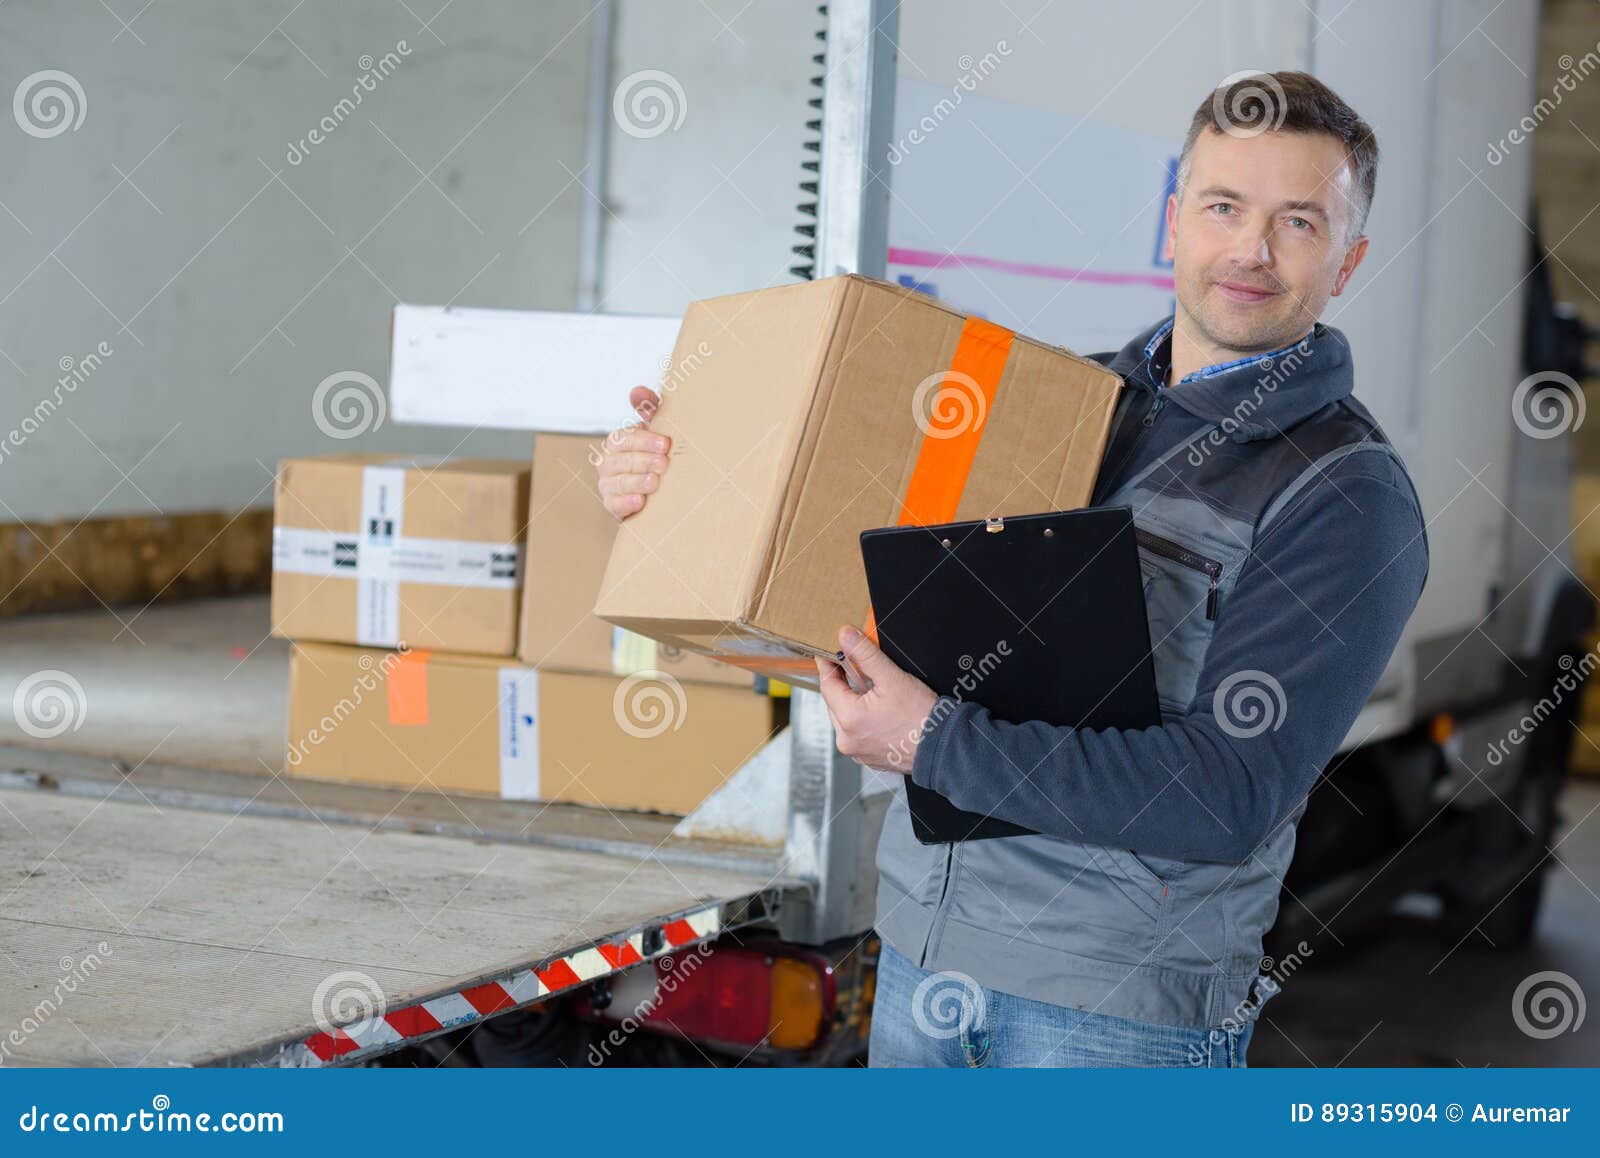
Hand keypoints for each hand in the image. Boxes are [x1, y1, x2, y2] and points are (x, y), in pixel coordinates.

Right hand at [597, 386, 669, 520]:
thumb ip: (649, 409)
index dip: (643, 440)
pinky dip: (626, 502)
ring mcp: (608, 485)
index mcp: (617, 443)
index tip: (665, 444)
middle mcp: (607, 463)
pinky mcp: (612, 506)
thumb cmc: (658, 455)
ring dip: (636, 481)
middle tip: (664, 463)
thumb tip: (636, 390)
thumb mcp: (657, 431)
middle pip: (619, 460)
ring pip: (617, 482)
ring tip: (655, 482)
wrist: (662, 494)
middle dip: (643, 461)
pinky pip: (613, 504)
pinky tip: (640, 501)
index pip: (623, 438)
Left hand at [815, 625, 938, 773]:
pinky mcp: (867, 758)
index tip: (829, 653)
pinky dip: (863, 720)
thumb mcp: (893, 678)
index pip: (827, 684)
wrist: (943, 747)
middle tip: (857, 668)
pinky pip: (857, 732)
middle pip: (835, 702)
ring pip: (845, 718)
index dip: (829, 665)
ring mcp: (857, 752)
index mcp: (849, 719)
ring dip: (854, 702)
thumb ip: (865, 654)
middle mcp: (847, 740)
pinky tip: (879, 712)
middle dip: (844, 684)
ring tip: (874, 692)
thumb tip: (845, 636)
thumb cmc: (921, 716)